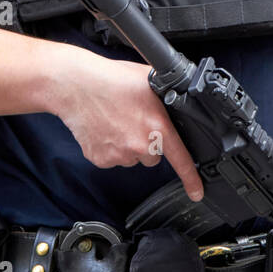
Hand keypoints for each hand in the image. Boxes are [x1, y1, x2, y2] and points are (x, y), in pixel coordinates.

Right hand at [56, 54, 203, 201]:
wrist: (76, 85)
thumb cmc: (111, 78)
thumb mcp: (149, 80)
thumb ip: (167, 96)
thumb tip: (181, 100)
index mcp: (157, 126)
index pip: (181, 159)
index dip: (191, 179)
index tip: (196, 193)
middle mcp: (140, 145)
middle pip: (153, 156)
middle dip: (147, 144)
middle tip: (134, 121)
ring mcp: (119, 154)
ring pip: (132, 158)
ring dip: (128, 145)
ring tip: (116, 121)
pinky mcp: (101, 159)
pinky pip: (113, 159)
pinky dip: (110, 148)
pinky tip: (104, 129)